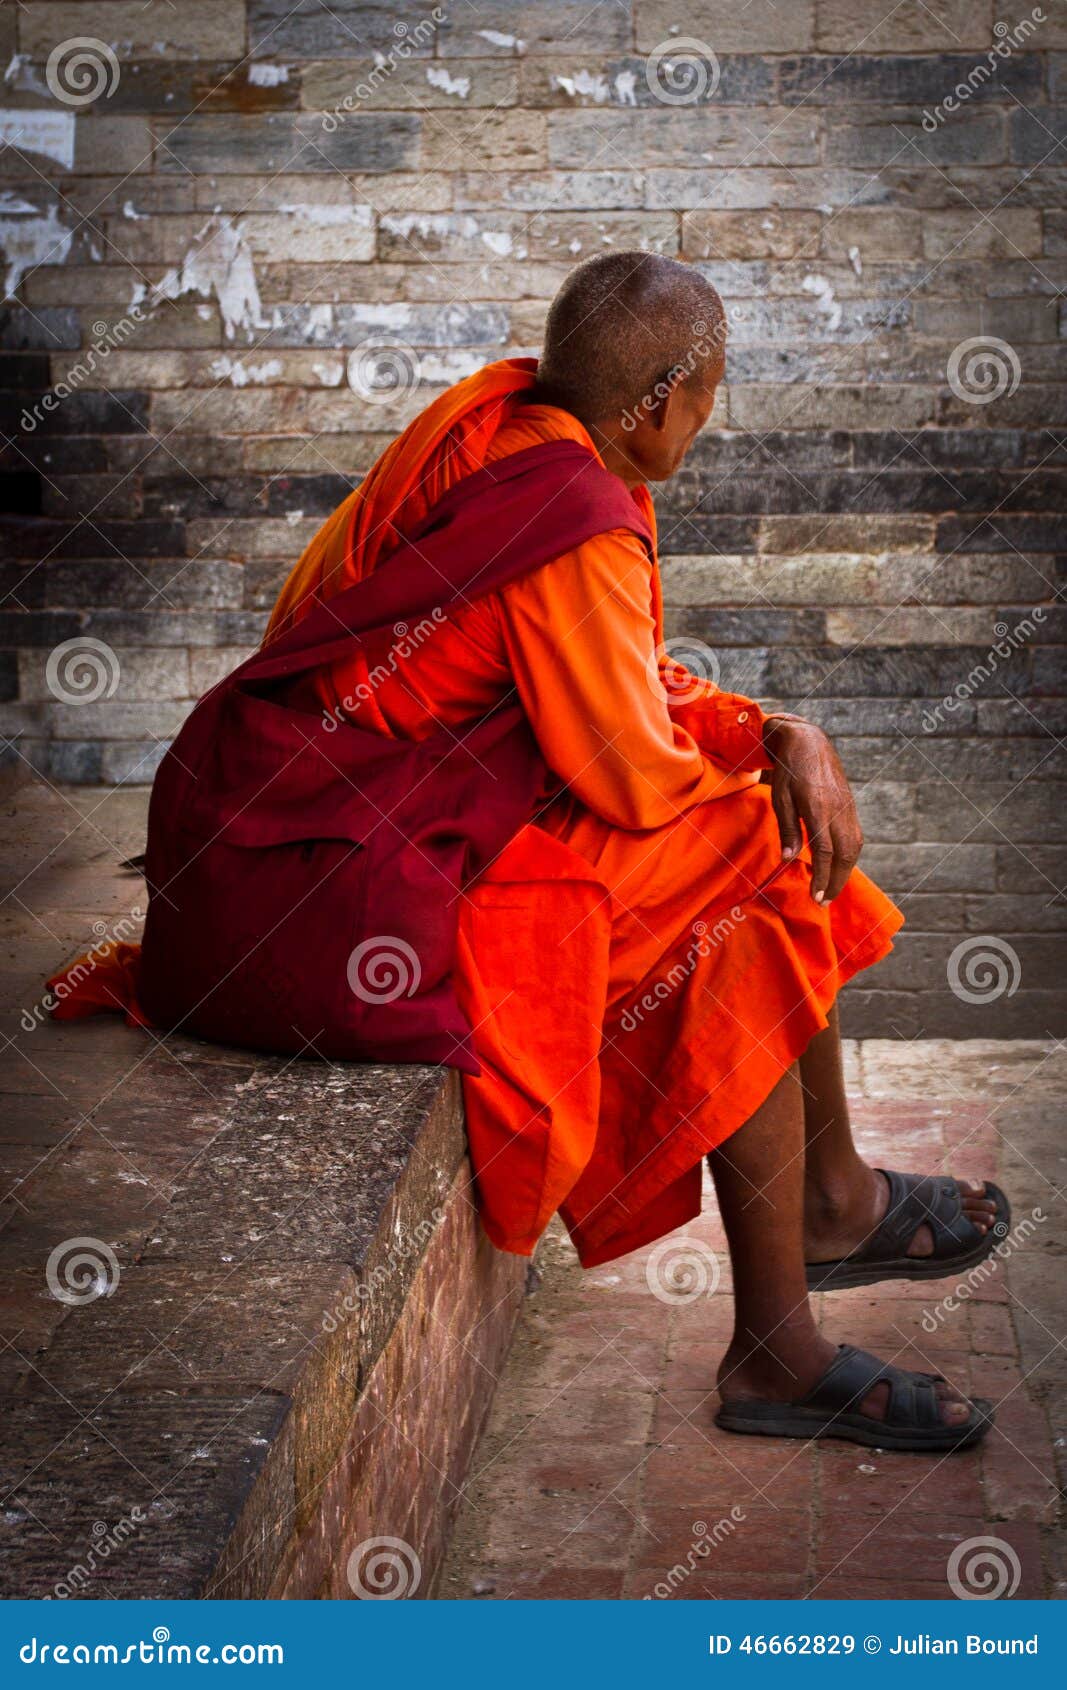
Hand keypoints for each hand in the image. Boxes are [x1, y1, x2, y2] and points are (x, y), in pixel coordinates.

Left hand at [763, 715, 863, 902]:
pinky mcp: (851, 806)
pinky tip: (840, 866)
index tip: (817, 897)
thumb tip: (789, 859)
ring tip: (833, 889)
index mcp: (818, 808)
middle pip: (845, 855)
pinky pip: (855, 836)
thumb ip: (788, 829)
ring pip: (854, 847)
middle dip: (837, 882)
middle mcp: (838, 810)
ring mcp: (848, 808)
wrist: (810, 742)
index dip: (823, 878)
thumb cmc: (789, 770)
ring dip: (846, 872)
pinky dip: (850, 856)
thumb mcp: (780, 798)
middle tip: (825, 902)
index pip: (825, 852)